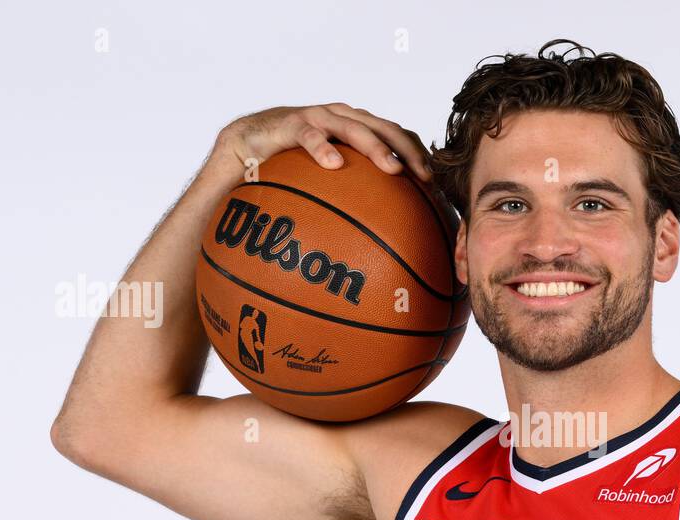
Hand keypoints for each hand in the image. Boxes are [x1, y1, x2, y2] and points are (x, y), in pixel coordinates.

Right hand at [213, 103, 432, 181]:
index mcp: (355, 128)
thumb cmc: (291, 170)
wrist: (242, 149)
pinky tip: (334, 164)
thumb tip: (388, 241)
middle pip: (384, 127)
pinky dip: (323, 147)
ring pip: (353, 126)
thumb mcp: (327, 185)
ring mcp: (316, 117)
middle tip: (425, 176)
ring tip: (392, 168)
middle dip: (407, 150)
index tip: (436, 182)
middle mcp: (341, 117)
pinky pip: (308, 134)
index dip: (419, 153)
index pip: (396, 135)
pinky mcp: (289, 122)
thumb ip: (354, 198)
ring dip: (375, 146)